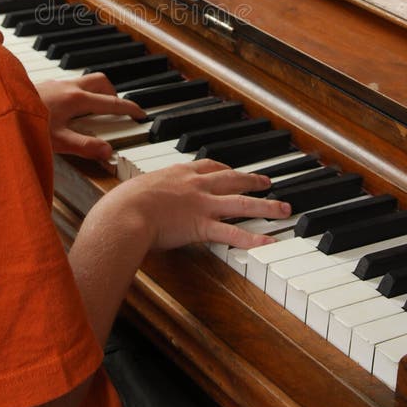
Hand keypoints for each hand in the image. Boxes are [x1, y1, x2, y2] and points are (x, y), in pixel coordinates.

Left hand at [34, 73, 144, 159]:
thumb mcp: (57, 142)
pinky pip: (70, 84)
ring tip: (95, 108)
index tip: (140, 113)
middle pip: (101, 81)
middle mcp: (68, 87)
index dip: (129, 108)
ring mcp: (56, 84)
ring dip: (95, 91)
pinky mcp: (44, 86)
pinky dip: (79, 93)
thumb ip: (84, 146)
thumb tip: (108, 151)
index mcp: (77, 99)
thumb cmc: (23, 124)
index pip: (111, 102)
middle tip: (118, 108)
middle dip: (113, 93)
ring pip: (85, 81)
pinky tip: (69, 108)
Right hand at [102, 158, 291, 250]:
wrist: (124, 213)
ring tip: (285, 209)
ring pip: (241, 202)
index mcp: (178, 174)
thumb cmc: (122, 204)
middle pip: (232, 178)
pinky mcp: (202, 225)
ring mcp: (201, 204)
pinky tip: (270, 241)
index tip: (232, 168)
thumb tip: (130, 200)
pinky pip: (233, 232)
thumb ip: (141, 193)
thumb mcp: (134, 190)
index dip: (223, 167)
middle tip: (268, 182)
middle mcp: (194, 185)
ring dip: (266, 205)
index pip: (207, 165)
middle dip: (252, 179)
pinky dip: (254, 237)